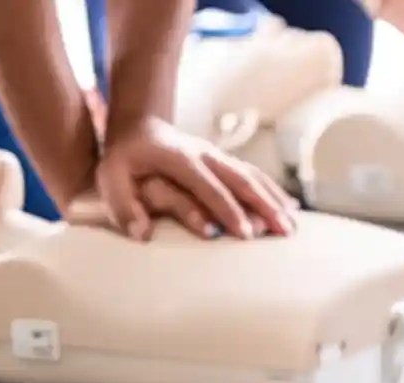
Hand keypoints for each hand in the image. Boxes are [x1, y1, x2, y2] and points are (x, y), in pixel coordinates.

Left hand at [96, 117, 298, 241]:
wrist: (136, 127)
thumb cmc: (122, 157)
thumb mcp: (110, 178)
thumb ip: (123, 205)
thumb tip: (142, 235)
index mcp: (181, 159)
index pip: (209, 187)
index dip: (227, 209)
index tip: (245, 232)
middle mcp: (205, 155)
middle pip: (241, 180)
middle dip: (264, 206)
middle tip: (283, 231)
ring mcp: (217, 156)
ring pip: (252, 176)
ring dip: (274, 199)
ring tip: (293, 225)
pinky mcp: (222, 161)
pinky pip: (252, 175)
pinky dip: (272, 190)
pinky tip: (289, 207)